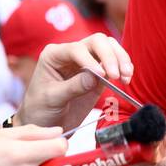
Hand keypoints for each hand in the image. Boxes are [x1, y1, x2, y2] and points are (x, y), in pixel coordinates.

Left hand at [16, 33, 132, 132]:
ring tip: (125, 77)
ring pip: (109, 48)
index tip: (102, 76)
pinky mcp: (99, 74)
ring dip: (120, 59)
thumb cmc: (40, 109)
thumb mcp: (52, 99)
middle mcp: (71, 53)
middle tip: (116, 75)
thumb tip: (96, 77)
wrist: (45, 123)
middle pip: (97, 41)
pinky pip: (115, 63)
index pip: (76, 49)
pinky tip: (126, 79)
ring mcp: (87, 62)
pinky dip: (123, 68)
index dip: (90, 60)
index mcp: (54, 55)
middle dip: (110, 56)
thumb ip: (73, 87)